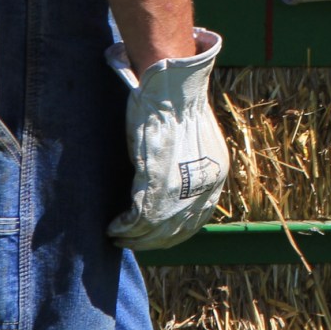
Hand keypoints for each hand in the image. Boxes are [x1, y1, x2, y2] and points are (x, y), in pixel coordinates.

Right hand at [105, 28, 228, 249]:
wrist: (173, 88)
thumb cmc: (177, 108)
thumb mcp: (196, 144)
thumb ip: (191, 169)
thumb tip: (176, 187)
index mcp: (216, 176)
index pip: (195, 219)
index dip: (172, 232)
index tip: (153, 235)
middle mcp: (204, 187)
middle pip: (176, 230)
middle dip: (150, 240)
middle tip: (130, 241)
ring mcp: (182, 187)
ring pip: (156, 229)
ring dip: (134, 238)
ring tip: (117, 235)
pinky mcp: (157, 181)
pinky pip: (139, 217)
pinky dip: (123, 226)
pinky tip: (113, 226)